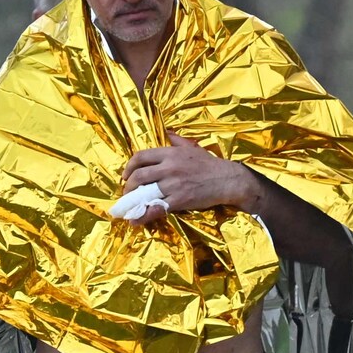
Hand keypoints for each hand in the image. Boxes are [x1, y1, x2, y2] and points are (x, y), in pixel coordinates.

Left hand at [120, 134, 258, 224]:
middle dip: (129, 185)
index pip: (141, 157)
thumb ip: (177, 140)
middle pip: (139, 175)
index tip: (126, 175)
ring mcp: (173, 184)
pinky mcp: (179, 200)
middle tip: (127, 192)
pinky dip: (143, 215)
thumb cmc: (210, 164)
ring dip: (133, 200)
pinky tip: (134, 220)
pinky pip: (156, 208)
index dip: (129, 166)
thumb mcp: (192, 147)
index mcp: (170, 153)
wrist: (227, 180)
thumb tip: (167, 132)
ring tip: (130, 204)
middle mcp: (169, 167)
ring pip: (145, 191)